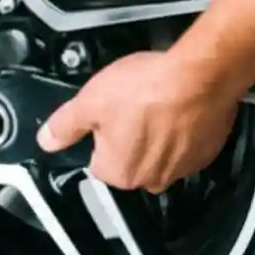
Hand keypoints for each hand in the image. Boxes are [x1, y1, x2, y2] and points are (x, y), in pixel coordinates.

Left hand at [36, 51, 242, 192]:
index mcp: (118, 172)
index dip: (100, 135)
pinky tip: (180, 108)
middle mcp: (150, 179)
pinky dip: (184, 132)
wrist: (201, 76)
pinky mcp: (206, 154)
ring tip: (158, 103)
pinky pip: (188, 147)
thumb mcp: (90, 100)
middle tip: (133, 105)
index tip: (107, 114)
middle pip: (130, 160)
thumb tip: (47, 140)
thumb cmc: (148, 88)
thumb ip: (65, 125)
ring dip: (158, 136)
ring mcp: (182, 169)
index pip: (98, 162)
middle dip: (130, 137)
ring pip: (160, 155)